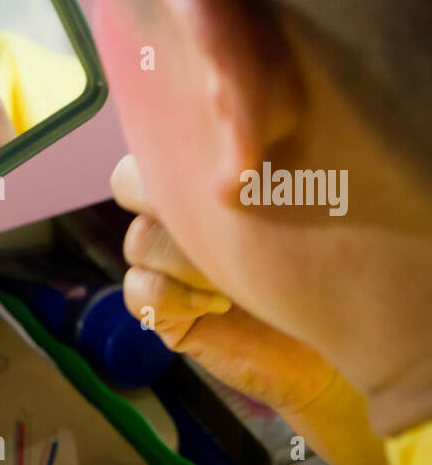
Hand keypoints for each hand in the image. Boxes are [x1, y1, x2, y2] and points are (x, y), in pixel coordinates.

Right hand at [113, 154, 338, 417]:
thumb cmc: (329, 257)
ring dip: (187, 260)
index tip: (227, 177)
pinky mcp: (162, 309)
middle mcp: (176, 212)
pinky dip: (175, 297)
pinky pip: (139, 291)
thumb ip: (266, 167)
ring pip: (139, 241)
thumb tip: (237, 131)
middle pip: (127, 183)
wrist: (336, 333)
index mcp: (203, 175)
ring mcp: (164, 261)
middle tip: (220, 229)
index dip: (177, 151)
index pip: (158, 139)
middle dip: (169, 203)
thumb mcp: (305, 200)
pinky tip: (217, 306)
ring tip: (238, 280)